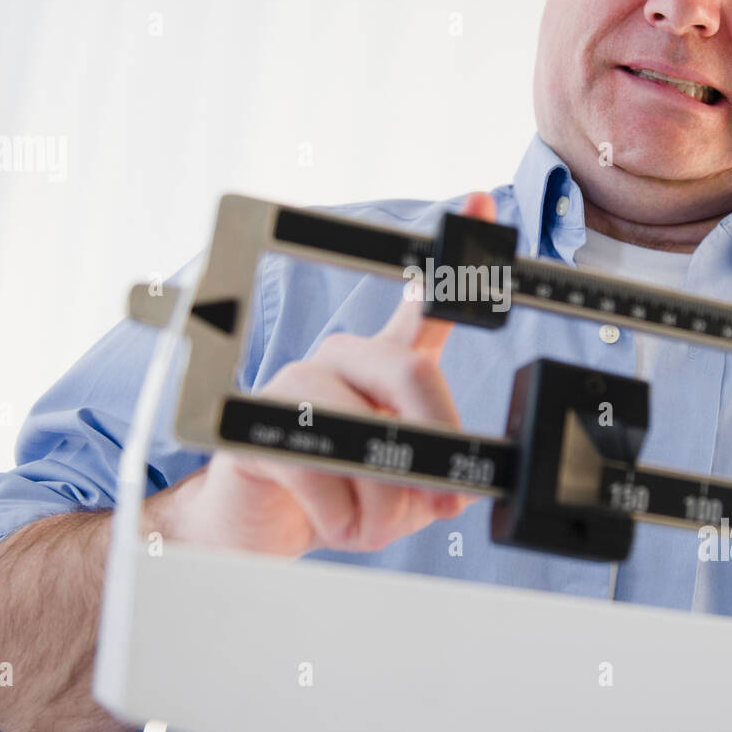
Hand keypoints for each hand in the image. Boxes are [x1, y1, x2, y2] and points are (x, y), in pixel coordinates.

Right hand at [145, 192, 497, 556]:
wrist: (254, 529)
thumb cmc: (334, 497)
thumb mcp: (402, 487)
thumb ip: (436, 471)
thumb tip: (470, 477)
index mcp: (379, 370)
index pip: (425, 305)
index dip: (456, 255)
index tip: (480, 202)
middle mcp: (339, 362)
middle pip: (412, 374)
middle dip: (441, 446)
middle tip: (447, 499)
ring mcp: (293, 385)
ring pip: (367, 436)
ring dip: (381, 506)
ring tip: (366, 527)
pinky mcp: (252, 424)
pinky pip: (319, 469)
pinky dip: (338, 517)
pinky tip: (326, 523)